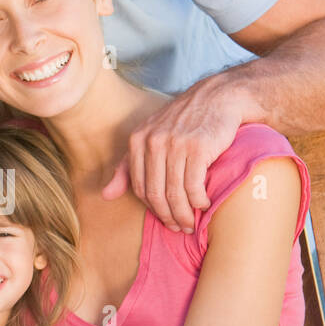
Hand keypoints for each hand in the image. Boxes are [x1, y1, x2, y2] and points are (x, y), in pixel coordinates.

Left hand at [101, 78, 246, 231]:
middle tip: (180, 227)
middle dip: (168, 216)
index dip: (153, 209)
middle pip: (156, 193)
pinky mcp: (197, 147)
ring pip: (174, 193)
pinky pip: (193, 186)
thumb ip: (127, 167)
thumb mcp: (150, 137)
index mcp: (137, 140)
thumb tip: (106, 196)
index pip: (140, 187)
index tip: (166, 219)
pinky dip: (198, 201)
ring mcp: (175, 144)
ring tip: (192, 223)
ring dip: (184, 214)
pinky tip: (204, 204)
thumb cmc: (184, 122)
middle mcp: (153, 141)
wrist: (218, 97)